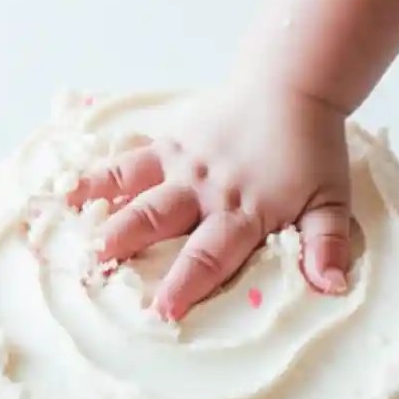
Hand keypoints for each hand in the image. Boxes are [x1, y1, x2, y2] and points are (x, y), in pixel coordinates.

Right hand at [68, 86, 352, 320]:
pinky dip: (99, 178)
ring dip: (106, 216)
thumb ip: (327, 243)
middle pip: (161, 222)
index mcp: (246, 211)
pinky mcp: (168, 145)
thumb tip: (330, 286)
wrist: (290, 88)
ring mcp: (183, 166)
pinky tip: (67, 194)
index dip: (186, 284)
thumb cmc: (310, 152)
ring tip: (77, 238)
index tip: (163, 311)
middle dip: (130, 248)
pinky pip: (128, 162)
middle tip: (98, 271)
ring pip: (137, 193)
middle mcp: (208, 191)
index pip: (211, 254)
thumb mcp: (331, 199)